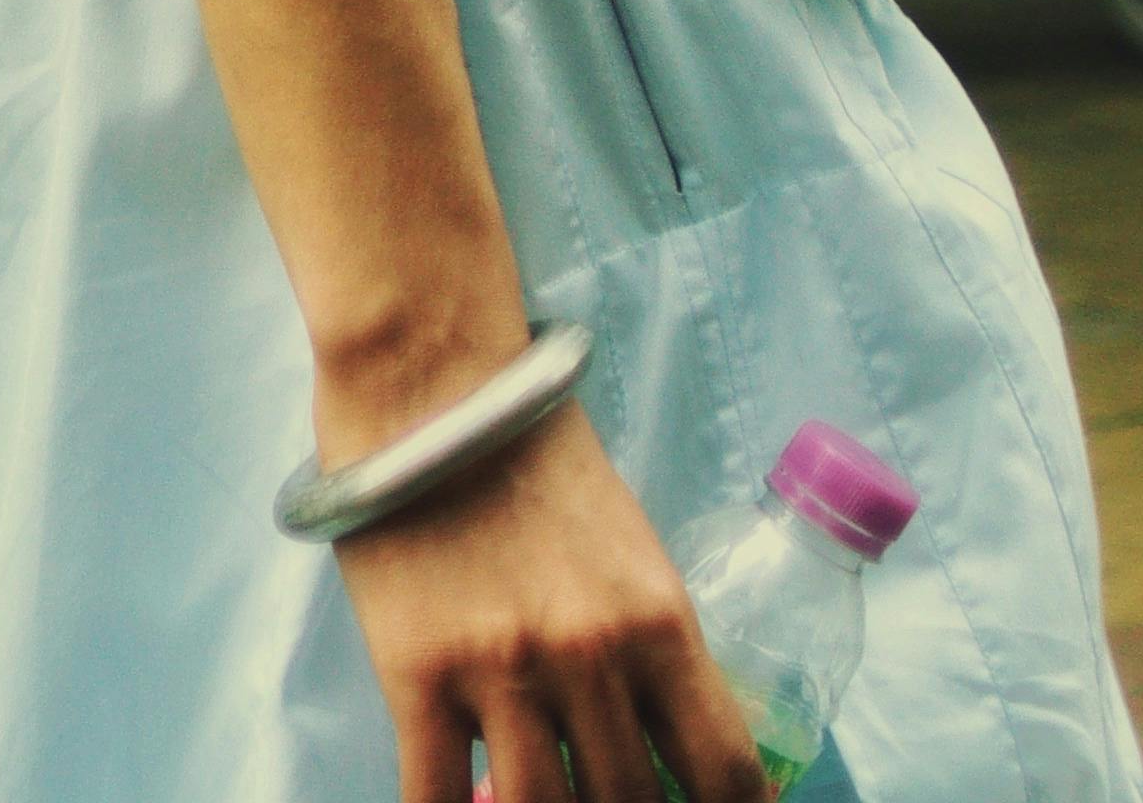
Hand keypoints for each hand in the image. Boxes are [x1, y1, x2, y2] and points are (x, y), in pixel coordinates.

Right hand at [333, 399, 767, 802]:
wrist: (431, 381)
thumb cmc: (533, 455)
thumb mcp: (626, 547)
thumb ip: (644, 645)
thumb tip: (655, 743)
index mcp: (659, 619)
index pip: (724, 770)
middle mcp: (593, 656)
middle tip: (609, 796)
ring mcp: (504, 672)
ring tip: (541, 796)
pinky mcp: (418, 679)